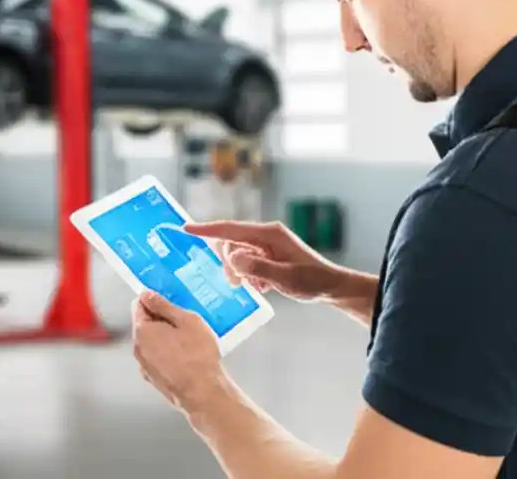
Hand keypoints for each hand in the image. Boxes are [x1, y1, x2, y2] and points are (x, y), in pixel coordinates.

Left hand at [131, 291, 228, 414]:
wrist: (203, 394)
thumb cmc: (197, 356)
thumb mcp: (187, 320)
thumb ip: (164, 306)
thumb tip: (148, 295)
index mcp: (143, 331)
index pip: (139, 304)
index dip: (154, 299)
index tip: (169, 298)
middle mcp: (138, 348)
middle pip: (146, 324)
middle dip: (163, 319)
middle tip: (185, 318)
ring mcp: (145, 366)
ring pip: (153, 342)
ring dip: (167, 337)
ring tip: (190, 338)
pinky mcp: (155, 379)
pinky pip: (159, 358)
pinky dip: (169, 353)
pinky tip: (188, 355)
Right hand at [184, 220, 348, 301]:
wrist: (331, 286)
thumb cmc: (312, 281)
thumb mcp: (284, 278)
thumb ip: (257, 268)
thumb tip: (233, 260)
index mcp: (269, 234)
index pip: (230, 230)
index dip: (207, 230)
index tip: (185, 228)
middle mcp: (265, 235)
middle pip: (231, 244)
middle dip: (229, 264)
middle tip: (239, 283)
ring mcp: (267, 245)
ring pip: (238, 255)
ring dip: (240, 272)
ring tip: (256, 286)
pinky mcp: (268, 255)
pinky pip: (247, 263)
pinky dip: (250, 276)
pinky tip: (263, 286)